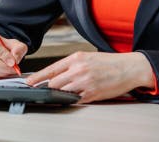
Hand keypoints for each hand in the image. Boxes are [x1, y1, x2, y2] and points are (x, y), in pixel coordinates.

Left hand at [25, 51, 154, 103]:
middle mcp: (79, 69)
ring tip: (54, 95)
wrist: (129, 68)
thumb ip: (72, 65)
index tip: (29, 82)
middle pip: (54, 83)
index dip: (38, 77)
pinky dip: (71, 100)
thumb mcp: (88, 57)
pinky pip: (75, 100)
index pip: (51, 69)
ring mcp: (85, 83)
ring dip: (57, 94)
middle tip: (39, 91)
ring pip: (62, 92)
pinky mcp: (92, 94)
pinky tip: (70, 99)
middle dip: (46, 88)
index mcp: (77, 58)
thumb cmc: (109, 62)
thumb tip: (56, 74)